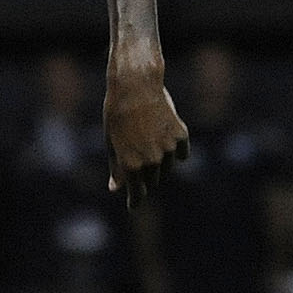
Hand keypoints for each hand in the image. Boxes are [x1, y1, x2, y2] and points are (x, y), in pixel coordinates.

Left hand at [104, 55, 187, 206]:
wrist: (135, 87)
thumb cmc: (117, 114)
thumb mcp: (111, 143)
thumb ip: (116, 168)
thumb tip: (115, 188)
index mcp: (130, 165)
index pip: (137, 194)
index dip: (135, 201)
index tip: (133, 205)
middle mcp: (150, 161)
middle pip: (152, 180)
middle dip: (145, 174)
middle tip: (137, 155)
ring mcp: (168, 150)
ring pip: (167, 167)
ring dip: (159, 161)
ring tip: (147, 139)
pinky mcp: (180, 136)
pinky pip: (181, 153)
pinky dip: (175, 149)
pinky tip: (166, 137)